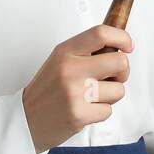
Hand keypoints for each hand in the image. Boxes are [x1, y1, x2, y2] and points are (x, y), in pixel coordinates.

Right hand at [21, 25, 132, 153]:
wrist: (26, 119)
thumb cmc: (47, 89)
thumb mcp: (60, 60)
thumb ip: (86, 52)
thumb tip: (119, 47)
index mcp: (66, 51)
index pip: (101, 33)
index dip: (121, 37)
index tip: (128, 45)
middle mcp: (70, 69)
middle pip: (119, 62)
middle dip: (123, 71)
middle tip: (113, 76)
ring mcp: (75, 93)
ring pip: (118, 90)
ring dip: (110, 95)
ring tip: (92, 97)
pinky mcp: (79, 114)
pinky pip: (108, 110)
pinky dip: (100, 111)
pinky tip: (85, 109)